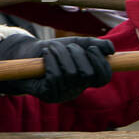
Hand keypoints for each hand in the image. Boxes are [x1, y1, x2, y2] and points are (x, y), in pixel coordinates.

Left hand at [0, 34, 114, 102]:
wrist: (27, 55)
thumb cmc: (55, 51)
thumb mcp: (76, 44)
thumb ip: (95, 45)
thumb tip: (111, 50)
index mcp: (87, 80)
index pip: (103, 78)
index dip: (101, 64)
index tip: (93, 48)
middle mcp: (77, 89)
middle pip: (86, 74)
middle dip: (78, 54)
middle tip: (68, 46)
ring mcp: (63, 94)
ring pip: (69, 73)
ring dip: (61, 54)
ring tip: (52, 48)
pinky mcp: (47, 94)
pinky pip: (54, 77)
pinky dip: (51, 60)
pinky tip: (46, 54)